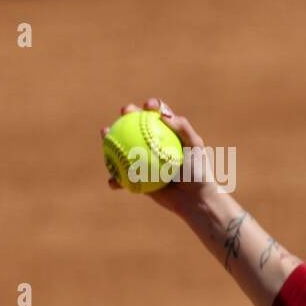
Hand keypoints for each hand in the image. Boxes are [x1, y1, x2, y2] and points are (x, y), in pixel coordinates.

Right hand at [101, 97, 217, 215]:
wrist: (196, 200)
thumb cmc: (199, 173)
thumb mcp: (196, 149)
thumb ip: (183, 129)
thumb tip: (163, 114)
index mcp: (168, 135)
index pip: (158, 116)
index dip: (152, 106)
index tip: (148, 106)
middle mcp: (154, 145)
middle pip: (136, 126)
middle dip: (127, 114)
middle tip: (125, 112)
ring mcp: (144, 160)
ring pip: (122, 148)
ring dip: (109, 138)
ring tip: (105, 135)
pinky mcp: (137, 177)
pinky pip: (122, 176)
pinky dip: (115, 178)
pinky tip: (113, 179)